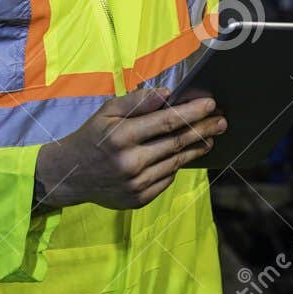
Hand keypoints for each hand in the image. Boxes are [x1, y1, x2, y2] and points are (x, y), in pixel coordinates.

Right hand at [34, 88, 227, 209]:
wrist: (71, 176)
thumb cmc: (93, 136)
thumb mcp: (107, 112)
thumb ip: (137, 102)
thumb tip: (166, 93)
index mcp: (121, 136)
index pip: (167, 121)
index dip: (192, 112)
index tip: (211, 104)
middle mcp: (130, 162)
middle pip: (177, 142)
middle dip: (203, 129)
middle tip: (222, 121)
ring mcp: (135, 184)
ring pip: (176, 162)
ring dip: (196, 148)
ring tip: (210, 137)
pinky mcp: (138, 199)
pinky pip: (167, 179)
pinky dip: (177, 165)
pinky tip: (184, 154)